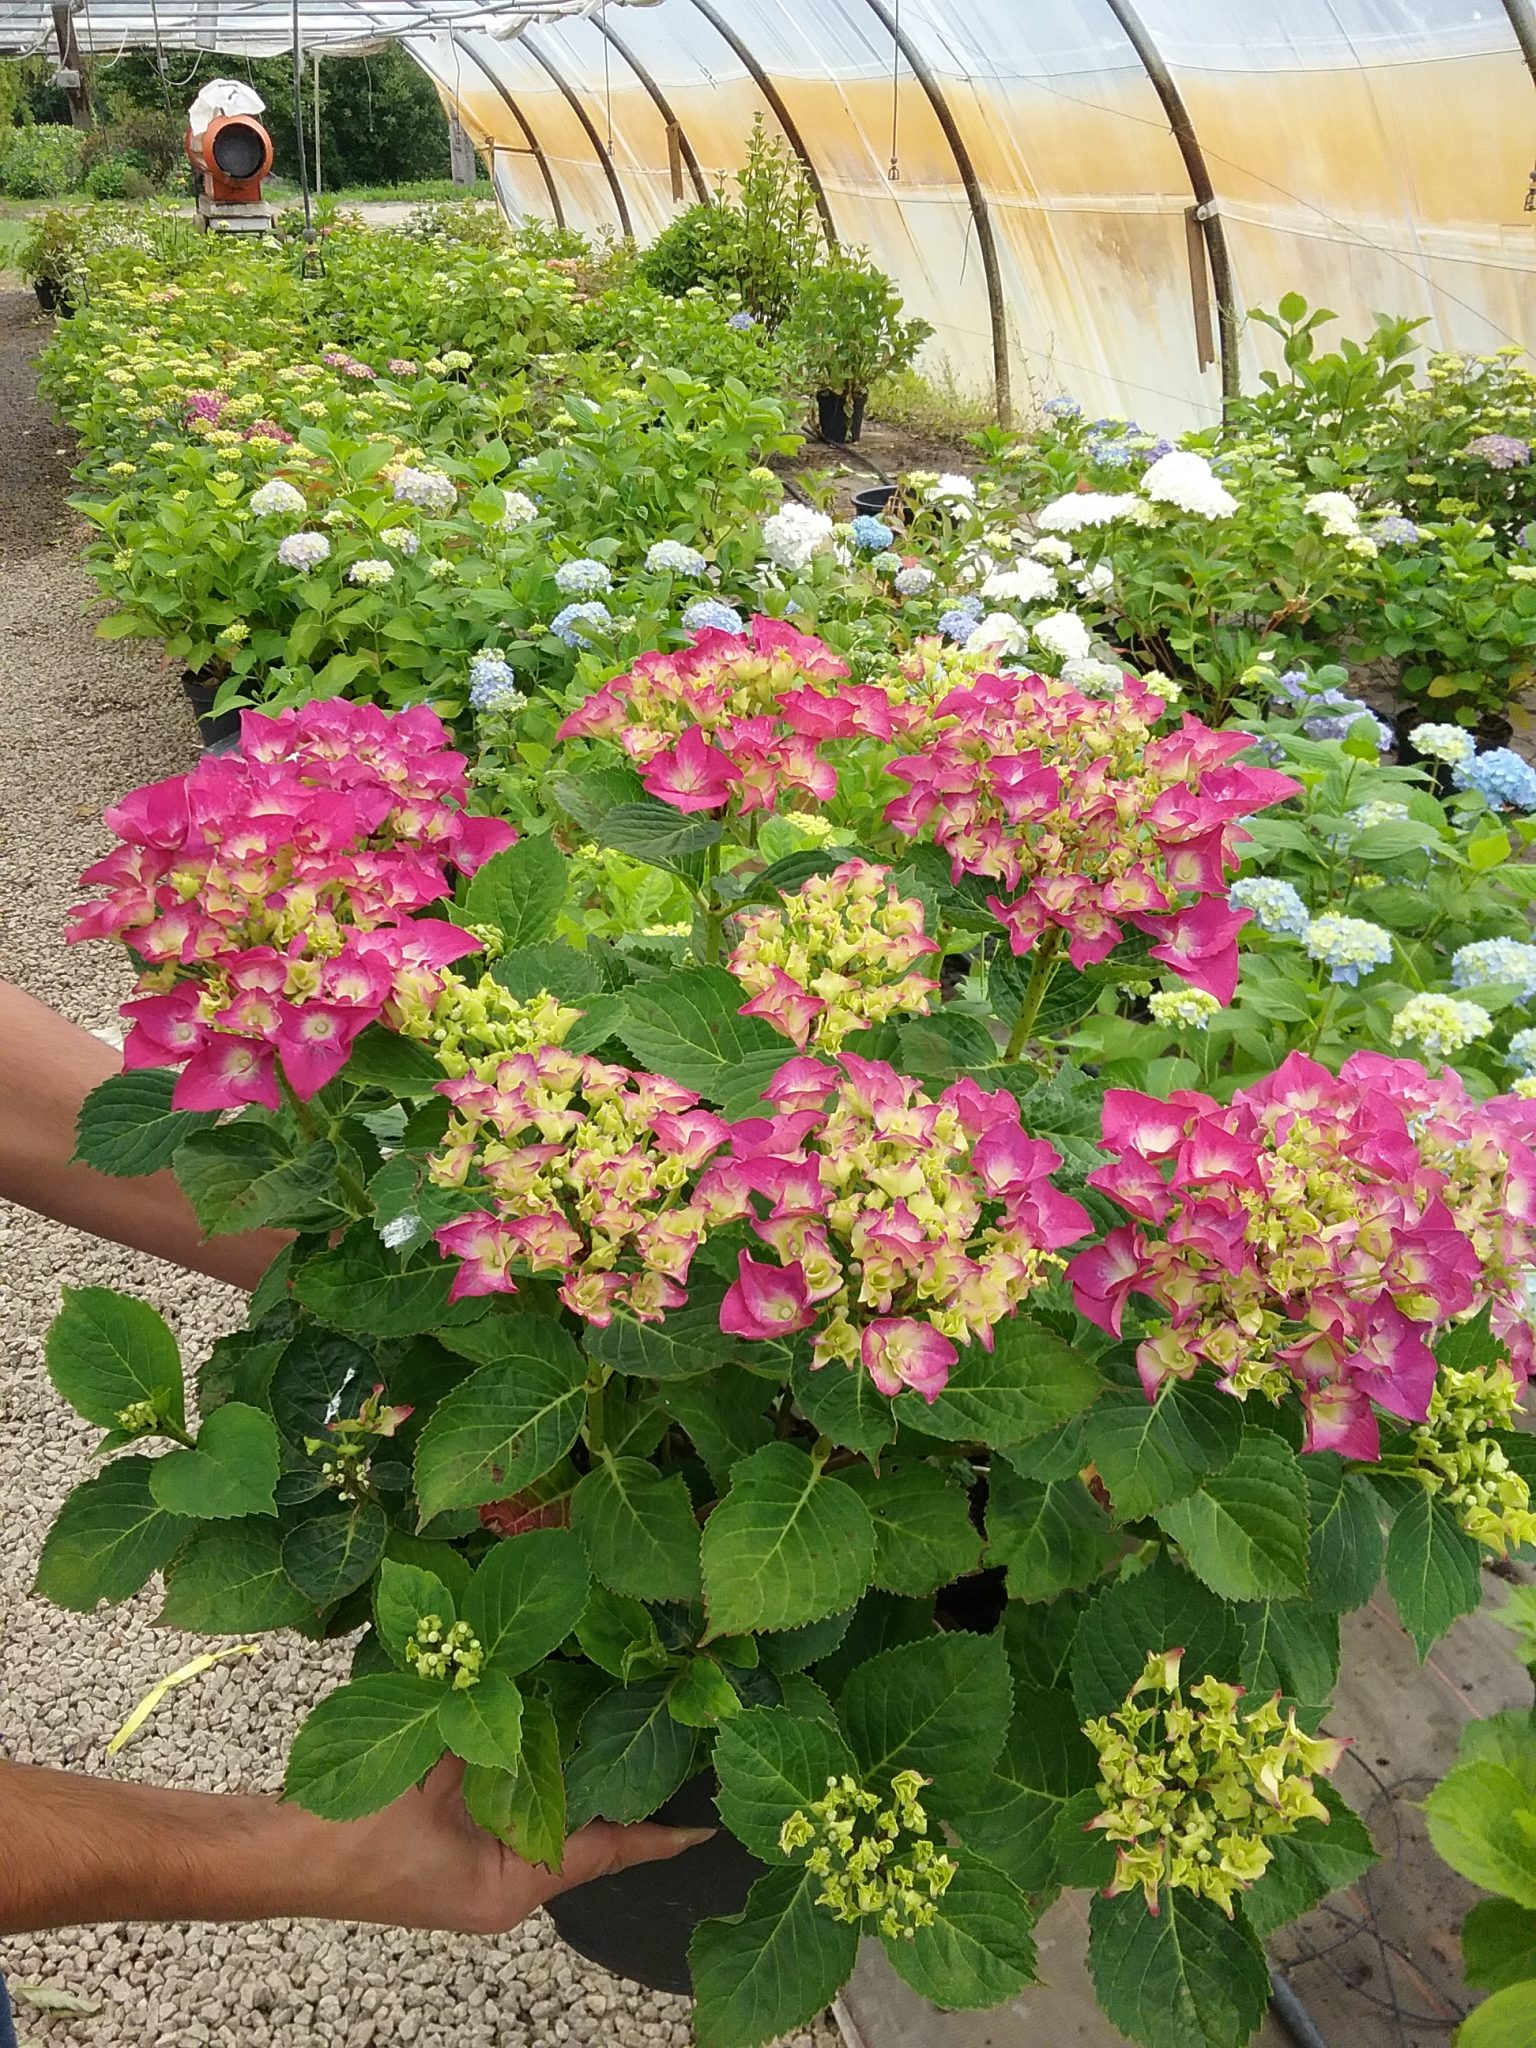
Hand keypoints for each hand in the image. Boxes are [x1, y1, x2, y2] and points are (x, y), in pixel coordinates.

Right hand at [295, 1757, 715, 1934]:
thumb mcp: (430, 1778)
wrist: (276, 1855)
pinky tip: (548, 1717)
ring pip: (547, 1808)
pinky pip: (511, 1797)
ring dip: (572, 1767)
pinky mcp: (453, 1836)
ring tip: (625, 1718)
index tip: (705, 1826)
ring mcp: (478, 1862)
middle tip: (673, 1738)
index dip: (656, 1834)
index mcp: (508, 1887)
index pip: (604, 1854)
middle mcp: (503, 1883)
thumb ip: (491, 1738)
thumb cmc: (349, 1832)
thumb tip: (534, 1691)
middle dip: (618, 1786)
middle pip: (581, 1830)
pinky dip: (530, 1762)